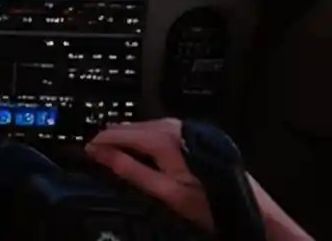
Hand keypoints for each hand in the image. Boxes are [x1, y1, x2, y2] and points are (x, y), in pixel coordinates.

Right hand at [85, 118, 310, 240]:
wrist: (250, 207)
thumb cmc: (208, 203)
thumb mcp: (164, 191)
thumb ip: (130, 169)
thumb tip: (101, 154)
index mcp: (164, 139)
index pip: (121, 133)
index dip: (101, 141)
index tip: (86, 148)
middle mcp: (174, 127)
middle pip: (134, 127)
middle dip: (113, 137)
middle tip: (95, 150)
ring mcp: (187, 129)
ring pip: (147, 127)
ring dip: (129, 136)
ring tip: (113, 148)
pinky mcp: (196, 134)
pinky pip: (161, 129)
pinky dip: (146, 137)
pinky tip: (141, 148)